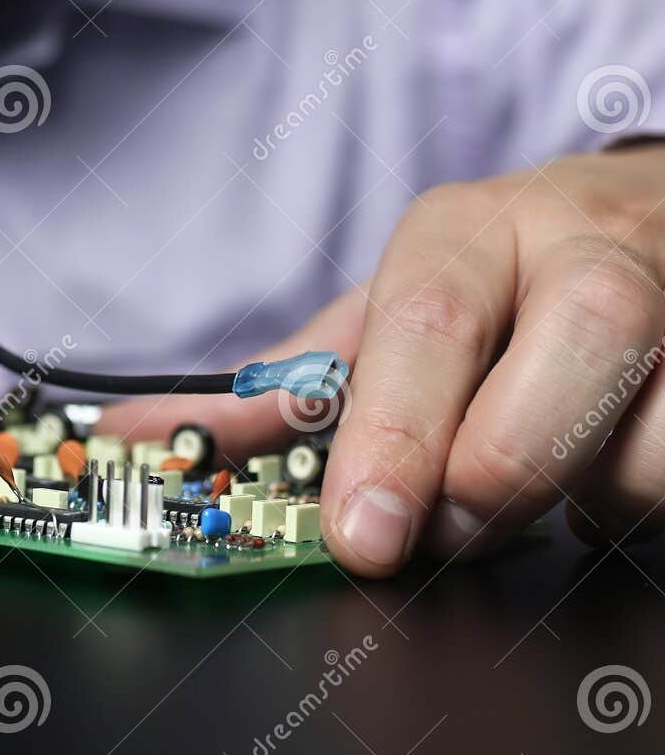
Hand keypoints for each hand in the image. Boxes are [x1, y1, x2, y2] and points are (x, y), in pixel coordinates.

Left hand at [100, 146, 664, 575]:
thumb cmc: (499, 285)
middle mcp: (584, 247)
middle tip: (451, 524)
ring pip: (645, 446)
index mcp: (466, 232)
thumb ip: (281, 388)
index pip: (425, 323)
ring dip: (585, 496)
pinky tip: (614, 460)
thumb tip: (142, 436)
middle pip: (559, 365)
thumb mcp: (389, 317)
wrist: (651, 223)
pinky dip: (643, 496)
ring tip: (550, 465)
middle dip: (494, 477)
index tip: (360, 532)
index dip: (392, 437)